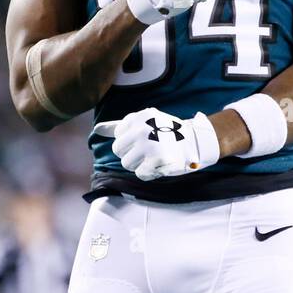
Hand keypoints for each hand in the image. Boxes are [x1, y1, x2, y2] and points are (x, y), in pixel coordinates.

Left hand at [93, 107, 220, 180]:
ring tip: (154, 156)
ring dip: (139, 164)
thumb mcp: (144, 122)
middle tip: (149, 150)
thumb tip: (97, 129)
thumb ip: (120, 125)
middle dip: (131, 153)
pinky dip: (149, 173)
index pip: (118, 136)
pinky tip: (159, 164)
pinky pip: (140, 174)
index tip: (145, 139)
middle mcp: (141, 129)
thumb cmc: (167, 132)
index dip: (130, 141)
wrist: (196, 141)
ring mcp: (149, 145)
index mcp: (138, 117)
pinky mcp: (157, 160)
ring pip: (127, 164)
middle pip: (118, 151)